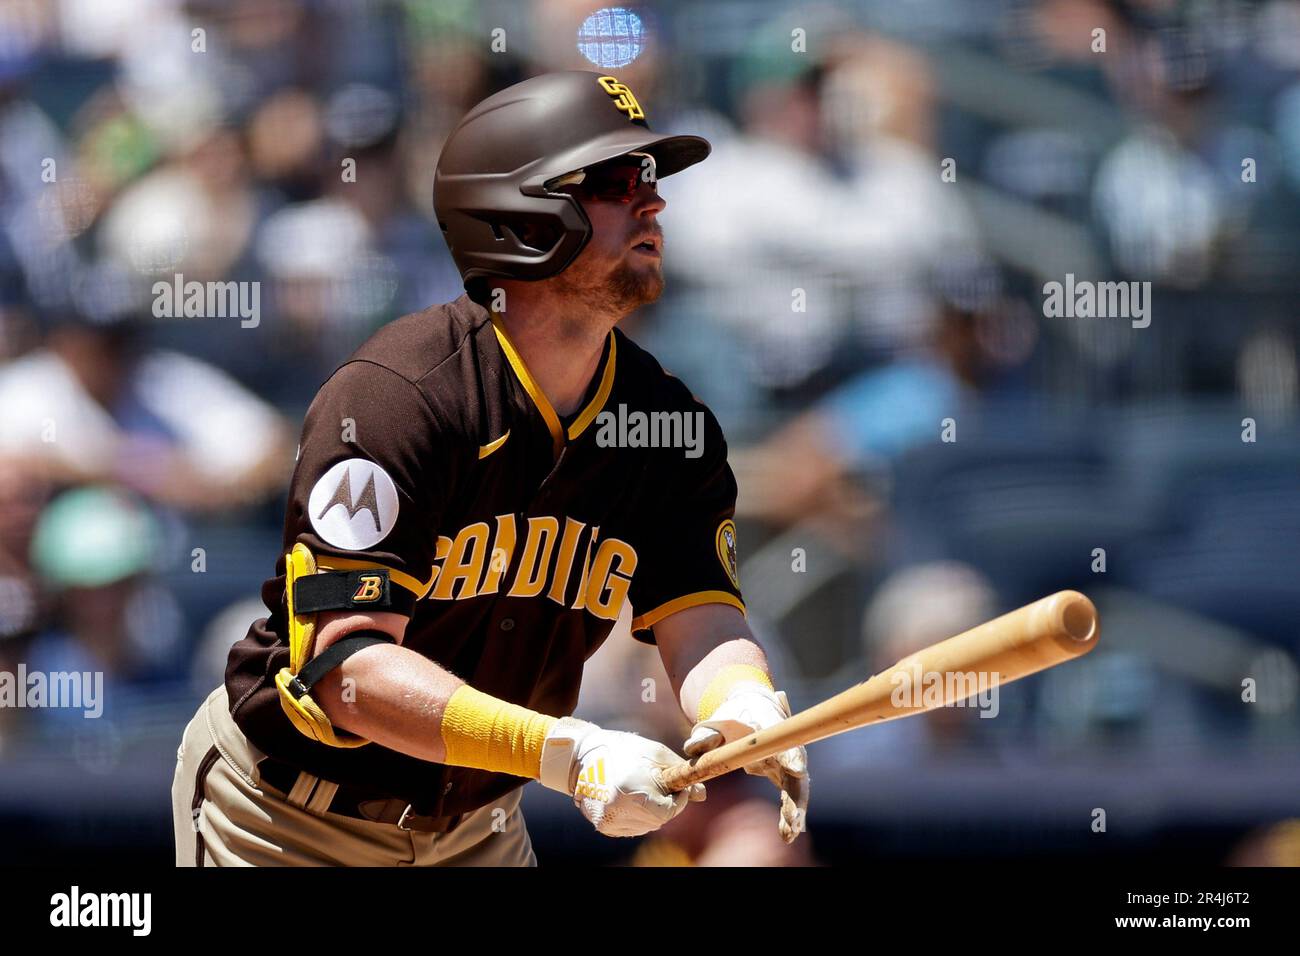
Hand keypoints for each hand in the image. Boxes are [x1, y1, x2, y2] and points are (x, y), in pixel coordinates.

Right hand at [539, 717, 705, 837]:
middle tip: (658, 786)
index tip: (676, 787)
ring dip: (651, 812)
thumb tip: (702, 795)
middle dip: (665, 806)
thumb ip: (681, 773)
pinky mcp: (602, 826)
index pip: (668, 812)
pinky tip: (630, 798)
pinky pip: (631, 827)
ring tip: (641, 789)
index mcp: (632, 793)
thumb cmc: (623, 750)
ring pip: (646, 826)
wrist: (582, 756)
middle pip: (658, 821)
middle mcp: (617, 811)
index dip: (677, 800)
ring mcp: (608, 821)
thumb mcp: (655, 755)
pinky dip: (637, 816)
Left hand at [683, 683, 808, 842]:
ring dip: (795, 811)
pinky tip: (787, 834)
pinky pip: (789, 796)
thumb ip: (705, 735)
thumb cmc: (731, 717)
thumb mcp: (715, 723)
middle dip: (797, 796)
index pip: (785, 742)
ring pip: (797, 788)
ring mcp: (786, 761)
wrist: (746, 711)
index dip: (791, 755)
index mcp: (771, 728)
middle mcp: (784, 746)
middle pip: (797, 772)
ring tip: (789, 834)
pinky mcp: (782, 774)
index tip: (795, 769)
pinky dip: (789, 814)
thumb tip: (691, 749)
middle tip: (793, 819)